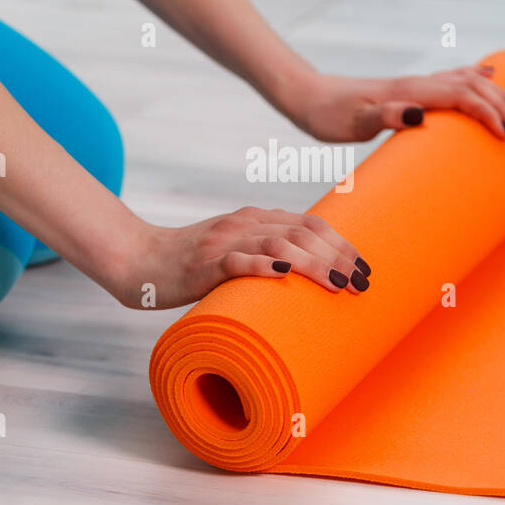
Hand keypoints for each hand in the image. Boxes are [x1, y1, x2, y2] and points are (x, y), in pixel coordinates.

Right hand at [109, 207, 372, 308]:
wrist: (140, 261)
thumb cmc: (192, 266)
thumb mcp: (236, 254)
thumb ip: (267, 258)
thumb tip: (309, 285)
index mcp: (257, 219)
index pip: (311, 223)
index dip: (342, 244)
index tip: (364, 269)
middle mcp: (245, 224)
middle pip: (302, 232)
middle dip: (337, 256)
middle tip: (361, 283)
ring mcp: (224, 241)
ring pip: (278, 243)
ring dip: (313, 263)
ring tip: (337, 283)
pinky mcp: (203, 263)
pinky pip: (237, 260)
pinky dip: (262, 265)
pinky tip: (283, 274)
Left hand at [286, 64, 504, 142]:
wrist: (308, 97)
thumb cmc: (327, 115)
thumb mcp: (351, 122)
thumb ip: (383, 116)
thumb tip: (421, 113)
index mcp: (410, 92)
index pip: (462, 96)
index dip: (489, 114)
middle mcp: (417, 84)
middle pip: (471, 86)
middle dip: (500, 107)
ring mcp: (414, 86)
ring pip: (465, 80)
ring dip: (494, 94)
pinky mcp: (408, 91)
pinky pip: (452, 80)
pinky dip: (475, 80)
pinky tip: (486, 79)